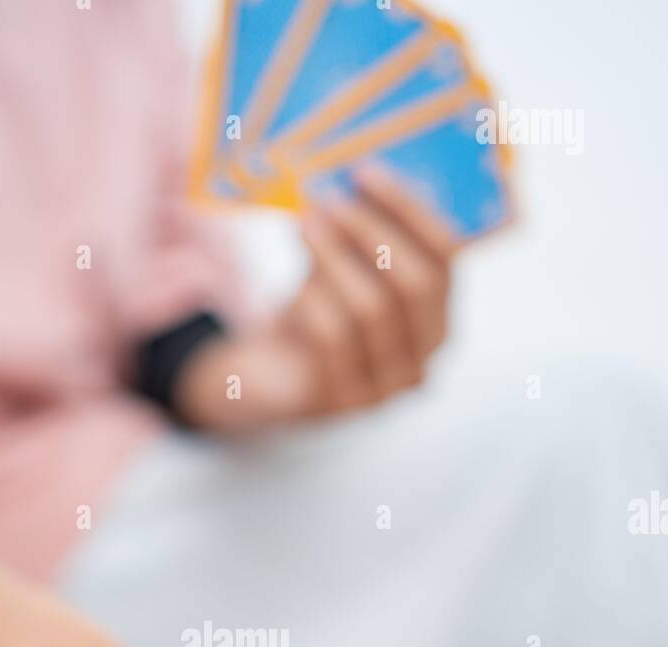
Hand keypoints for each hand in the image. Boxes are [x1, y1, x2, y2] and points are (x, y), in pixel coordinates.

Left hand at [176, 165, 455, 431]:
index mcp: (439, 313)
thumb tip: (349, 178)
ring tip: (305, 226)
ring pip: (373, 310)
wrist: (272, 376)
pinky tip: (296, 284)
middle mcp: (426, 354)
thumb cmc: (319, 310)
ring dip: (336, 259)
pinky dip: (315, 301)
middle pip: (415, 285)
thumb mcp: (343, 266)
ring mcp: (389, 385)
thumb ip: (357, 232)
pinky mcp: (346, 401)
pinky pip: (335, 341)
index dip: (410, 211)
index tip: (367, 172)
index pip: (446, 257)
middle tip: (330, 200)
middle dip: (372, 233)